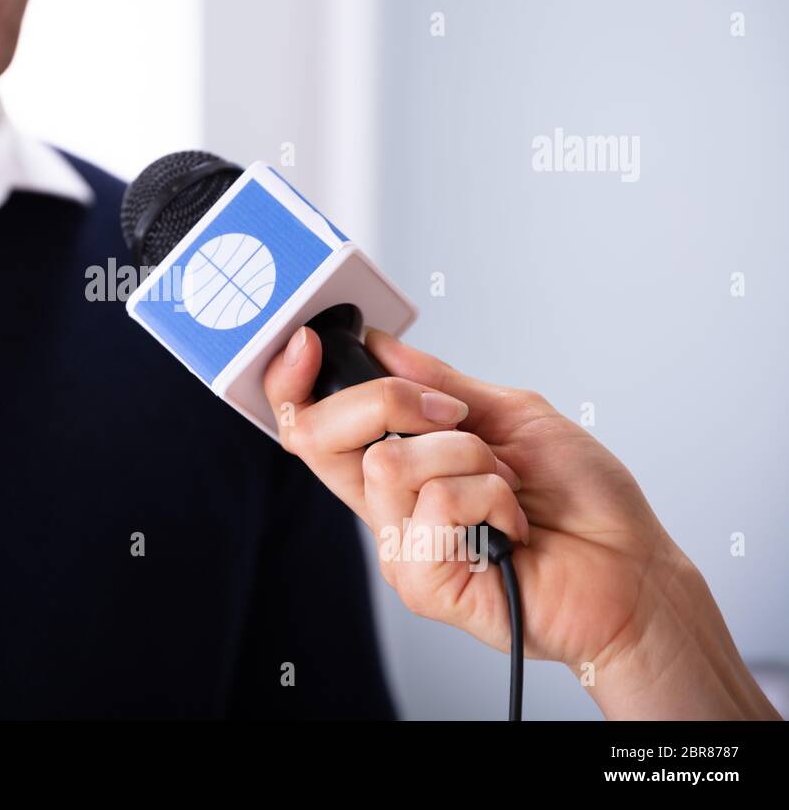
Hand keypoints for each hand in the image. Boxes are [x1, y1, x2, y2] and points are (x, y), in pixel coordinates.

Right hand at [263, 326, 780, 718]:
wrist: (635, 571)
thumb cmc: (584, 503)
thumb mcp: (511, 414)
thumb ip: (440, 383)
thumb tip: (381, 345)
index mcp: (398, 467)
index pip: (313, 427)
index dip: (293, 384)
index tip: (308, 344)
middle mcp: (388, 507)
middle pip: (325, 434)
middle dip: (392, 399)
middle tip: (458, 417)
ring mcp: (401, 547)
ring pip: (389, 462)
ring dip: (468, 457)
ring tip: (505, 488)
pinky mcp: (423, 582)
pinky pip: (435, 503)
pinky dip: (490, 499)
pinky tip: (513, 526)